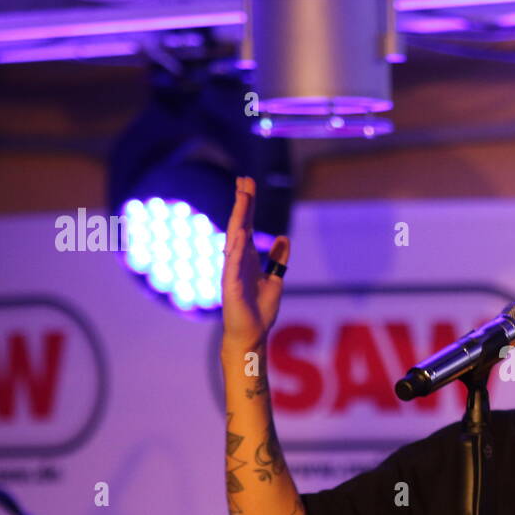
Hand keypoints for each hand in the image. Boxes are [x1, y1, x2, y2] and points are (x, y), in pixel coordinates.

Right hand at [221, 176, 290, 350]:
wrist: (251, 335)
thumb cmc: (259, 311)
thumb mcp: (275, 279)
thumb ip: (278, 259)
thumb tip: (283, 237)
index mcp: (247, 258)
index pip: (247, 225)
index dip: (248, 205)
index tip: (247, 184)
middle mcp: (237, 260)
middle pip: (240, 225)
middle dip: (242, 203)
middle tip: (244, 179)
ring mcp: (232, 271)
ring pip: (235, 238)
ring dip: (239, 217)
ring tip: (242, 197)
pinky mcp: (231, 286)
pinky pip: (233, 263)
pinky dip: (236, 248)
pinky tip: (240, 232)